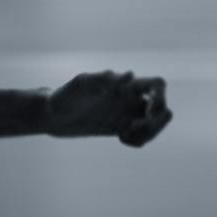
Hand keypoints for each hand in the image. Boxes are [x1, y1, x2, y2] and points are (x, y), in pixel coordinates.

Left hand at [47, 70, 172, 146]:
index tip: (149, 113)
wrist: (53, 116)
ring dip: (149, 134)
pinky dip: (139, 141)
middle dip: (157, 122)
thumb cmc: (64, 96)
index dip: (161, 98)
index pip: (157, 85)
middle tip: (135, 128)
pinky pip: (143, 137)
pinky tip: (121, 139)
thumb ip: (104, 79)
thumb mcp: (80, 85)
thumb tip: (130, 75)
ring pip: (156, 125)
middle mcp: (130, 99)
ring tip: (125, 136)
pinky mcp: (122, 129)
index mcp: (125, 85)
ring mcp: (128, 115)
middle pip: (163, 108)